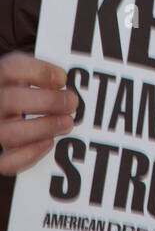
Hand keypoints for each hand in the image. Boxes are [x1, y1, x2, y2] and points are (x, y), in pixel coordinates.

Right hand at [0, 52, 77, 175]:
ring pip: (9, 133)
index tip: (62, 78)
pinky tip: (48, 142)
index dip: (39, 72)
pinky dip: (29, 154)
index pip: (10, 68)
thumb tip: (64, 84)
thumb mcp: (24, 76)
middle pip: (12, 100)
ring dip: (44, 128)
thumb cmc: (20, 92)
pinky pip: (6, 162)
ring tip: (67, 122)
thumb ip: (39, 76)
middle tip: (72, 102)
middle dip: (48, 102)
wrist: (4, 110)